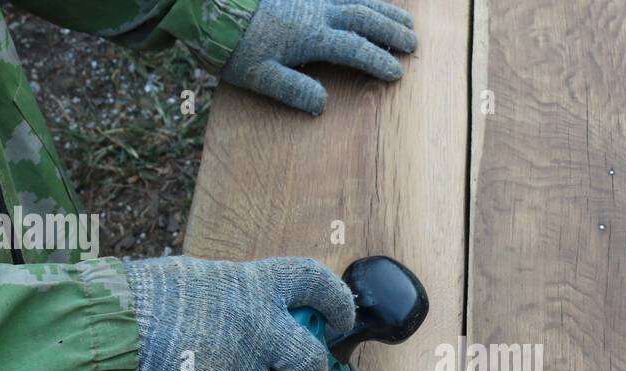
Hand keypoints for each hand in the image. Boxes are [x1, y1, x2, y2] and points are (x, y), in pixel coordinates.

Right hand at [124, 255, 355, 370]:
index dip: (338, 304)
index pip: (316, 284)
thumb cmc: (144, 298)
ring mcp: (234, 363)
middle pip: (310, 363)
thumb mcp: (201, 281)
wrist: (99, 322)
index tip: (340, 320)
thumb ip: (237, 300)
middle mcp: (255, 323)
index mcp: (255, 285)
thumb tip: (261, 319)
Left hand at [221, 0, 417, 114]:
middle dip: (391, 31)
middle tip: (414, 44)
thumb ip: (293, 90)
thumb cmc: (234, 44)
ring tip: (406, 20)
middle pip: (365, 18)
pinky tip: (367, 2)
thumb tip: (322, 105)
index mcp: (312, 35)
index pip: (355, 48)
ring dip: (384, 10)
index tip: (397, 73)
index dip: (378, 60)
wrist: (211, 6)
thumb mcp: (259, 75)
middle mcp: (318, 11)